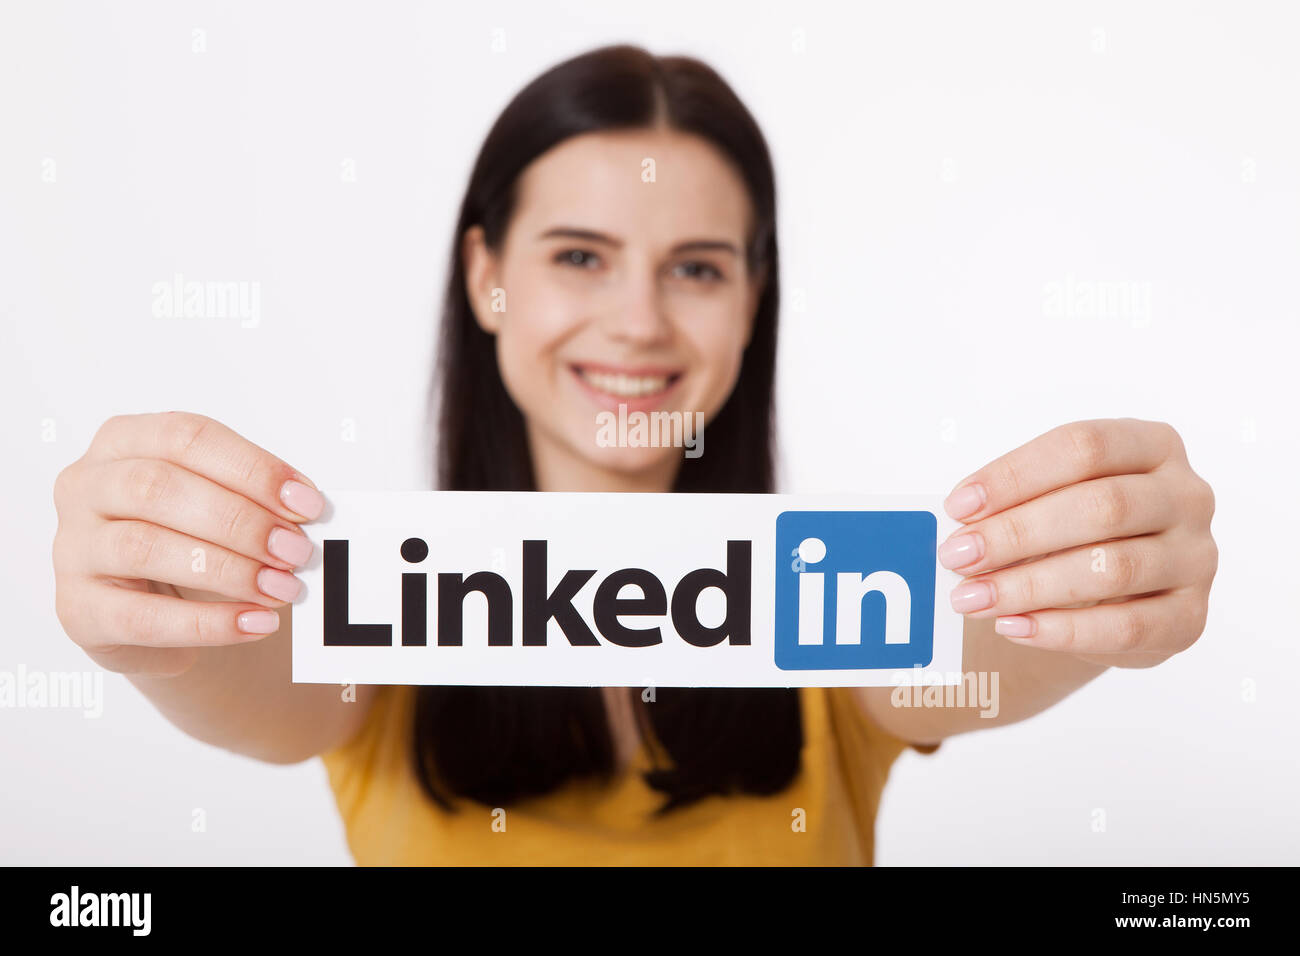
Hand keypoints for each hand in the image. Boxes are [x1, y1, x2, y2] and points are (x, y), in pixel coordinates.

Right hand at [52, 412, 323, 676]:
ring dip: (228, 570)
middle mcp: (87, 486)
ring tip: (283, 589)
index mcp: (125, 440)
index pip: (188, 437)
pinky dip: (209, 623)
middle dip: (240, 521)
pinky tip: (255, 622)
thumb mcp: (217, 502)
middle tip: (297, 551)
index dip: (252, 469)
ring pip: (145, 549)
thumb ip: (254, 498)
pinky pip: (143, 618)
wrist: (158, 611)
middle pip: (158, 488)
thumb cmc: (191, 538)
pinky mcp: (79, 610)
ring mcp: (73, 548)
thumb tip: (307, 510)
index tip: (308, 504)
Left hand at [938, 418, 1216, 667]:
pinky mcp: (1189, 619)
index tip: (958, 506)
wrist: (1108, 598)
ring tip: (972, 597)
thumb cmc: (1072, 532)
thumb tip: (961, 527)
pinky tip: (1013, 627)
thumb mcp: (1048, 500)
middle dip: (1017, 533)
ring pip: (1112, 569)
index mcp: (1153, 446)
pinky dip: (1061, 630)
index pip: (1082, 447)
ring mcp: (1195, 559)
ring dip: (1029, 586)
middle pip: (1100, 506)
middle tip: (957, 556)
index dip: (1015, 475)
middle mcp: (1186, 496)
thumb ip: (1013, 504)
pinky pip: (1126, 628)